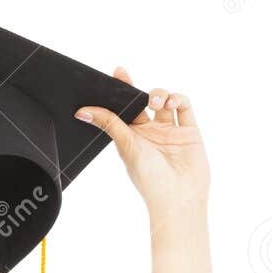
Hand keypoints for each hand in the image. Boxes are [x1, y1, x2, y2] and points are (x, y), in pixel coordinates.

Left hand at [75, 67, 209, 229]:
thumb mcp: (126, 146)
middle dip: (138, 89)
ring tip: (156, 102)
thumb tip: (82, 112)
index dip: (121, 91)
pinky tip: (171, 103)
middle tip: (128, 80)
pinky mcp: (189, 132)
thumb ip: (109, 124)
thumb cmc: (149, 179)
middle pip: (145, 102)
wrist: (178, 199)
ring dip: (160, 93)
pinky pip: (185, 106)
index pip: (125, 109)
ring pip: (166, 100)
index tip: (117, 73)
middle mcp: (151, 133)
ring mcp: (171, 131)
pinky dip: (178, 98)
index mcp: (133, 138)